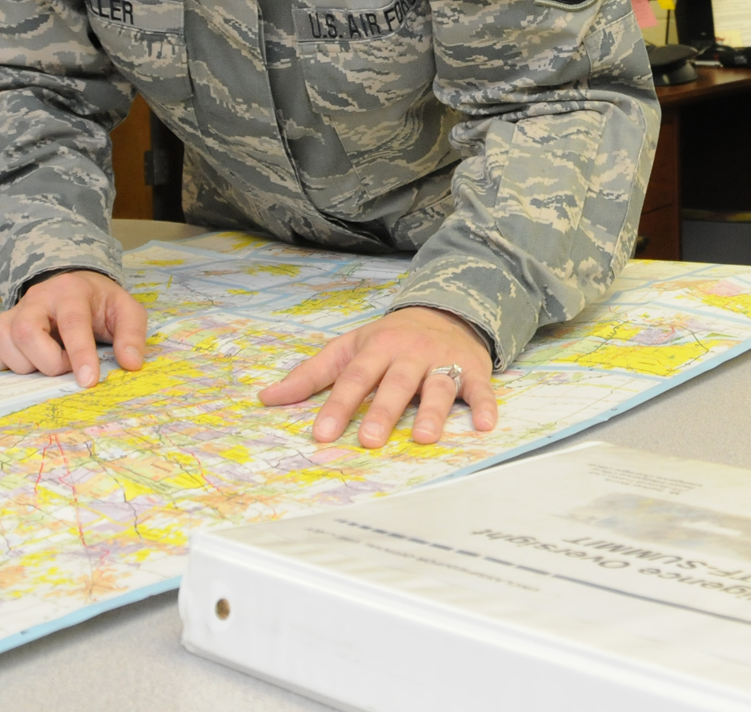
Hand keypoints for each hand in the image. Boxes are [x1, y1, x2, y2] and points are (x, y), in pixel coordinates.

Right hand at [0, 269, 146, 386]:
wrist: (74, 285)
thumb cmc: (99, 303)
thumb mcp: (126, 311)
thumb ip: (132, 335)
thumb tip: (131, 364)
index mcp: (71, 292)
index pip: (72, 323)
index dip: (79, 354)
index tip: (88, 381)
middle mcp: (37, 298)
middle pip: (25, 332)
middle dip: (47, 362)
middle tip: (64, 366)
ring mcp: (13, 311)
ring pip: (0, 339)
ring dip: (23, 364)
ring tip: (44, 362)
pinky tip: (19, 361)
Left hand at [258, 307, 496, 447]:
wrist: (446, 310)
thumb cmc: (390, 338)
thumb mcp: (349, 347)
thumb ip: (311, 374)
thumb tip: (265, 398)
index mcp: (377, 348)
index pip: (354, 378)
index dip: (337, 405)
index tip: (321, 434)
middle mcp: (410, 354)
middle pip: (395, 384)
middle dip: (382, 412)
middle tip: (368, 440)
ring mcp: (443, 362)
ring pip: (437, 387)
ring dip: (432, 412)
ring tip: (423, 438)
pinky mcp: (473, 370)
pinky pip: (480, 389)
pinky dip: (485, 406)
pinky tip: (485, 425)